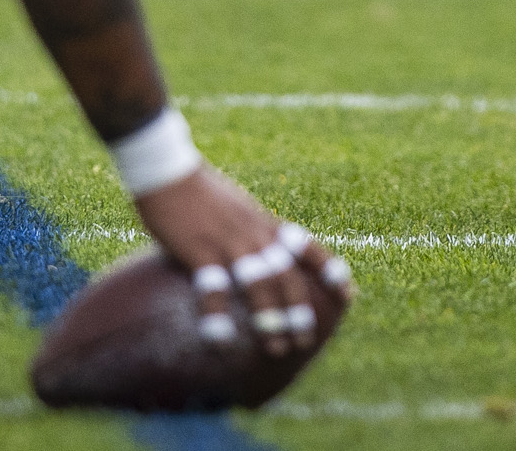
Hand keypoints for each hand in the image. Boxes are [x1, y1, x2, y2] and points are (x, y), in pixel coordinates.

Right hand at [132, 163, 353, 356]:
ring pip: (260, 284)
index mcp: (262, 222)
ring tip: (277, 348)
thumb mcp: (233, 207)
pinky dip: (217, 315)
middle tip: (305, 341)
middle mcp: (253, 234)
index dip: (329, 272)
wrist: (167, 167)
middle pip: (287, 275)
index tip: (347, 295)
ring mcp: (228, 243)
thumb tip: (254, 249)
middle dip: (299, 310)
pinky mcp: (199, 250)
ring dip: (271, 319)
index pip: (307, 247)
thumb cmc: (196, 188)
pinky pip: (212, 288)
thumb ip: (246, 229)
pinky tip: (221, 340)